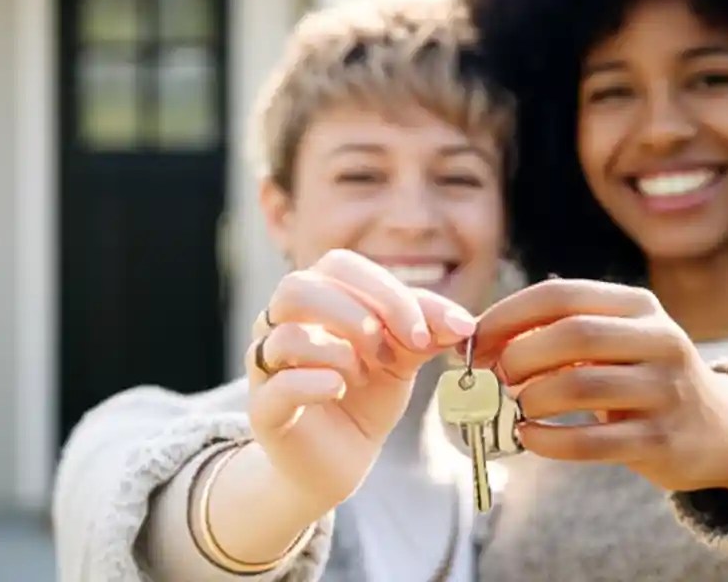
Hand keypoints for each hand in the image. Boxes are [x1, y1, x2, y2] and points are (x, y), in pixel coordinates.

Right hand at [245, 249, 474, 510]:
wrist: (343, 460)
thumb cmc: (369, 395)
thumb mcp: (406, 355)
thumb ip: (429, 330)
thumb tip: (465, 323)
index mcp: (317, 298)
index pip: (340, 267)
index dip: (384, 293)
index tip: (423, 334)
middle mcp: (280, 323)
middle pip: (297, 287)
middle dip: (353, 313)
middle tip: (389, 349)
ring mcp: (267, 367)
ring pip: (283, 334)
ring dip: (336, 351)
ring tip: (363, 375)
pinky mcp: (262, 410)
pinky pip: (277, 385)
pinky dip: (316, 382)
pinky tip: (341, 390)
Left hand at [473, 278, 727, 504]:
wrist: (720, 430)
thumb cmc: (644, 378)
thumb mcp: (618, 340)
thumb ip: (561, 331)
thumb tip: (482, 338)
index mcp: (639, 306)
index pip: (561, 295)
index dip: (508, 315)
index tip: (475, 339)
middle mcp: (659, 340)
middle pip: (572, 334)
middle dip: (520, 355)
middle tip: (496, 376)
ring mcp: (664, 391)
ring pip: (580, 386)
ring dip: (532, 398)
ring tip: (516, 407)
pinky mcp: (661, 441)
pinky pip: (591, 441)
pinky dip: (548, 440)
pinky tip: (529, 437)